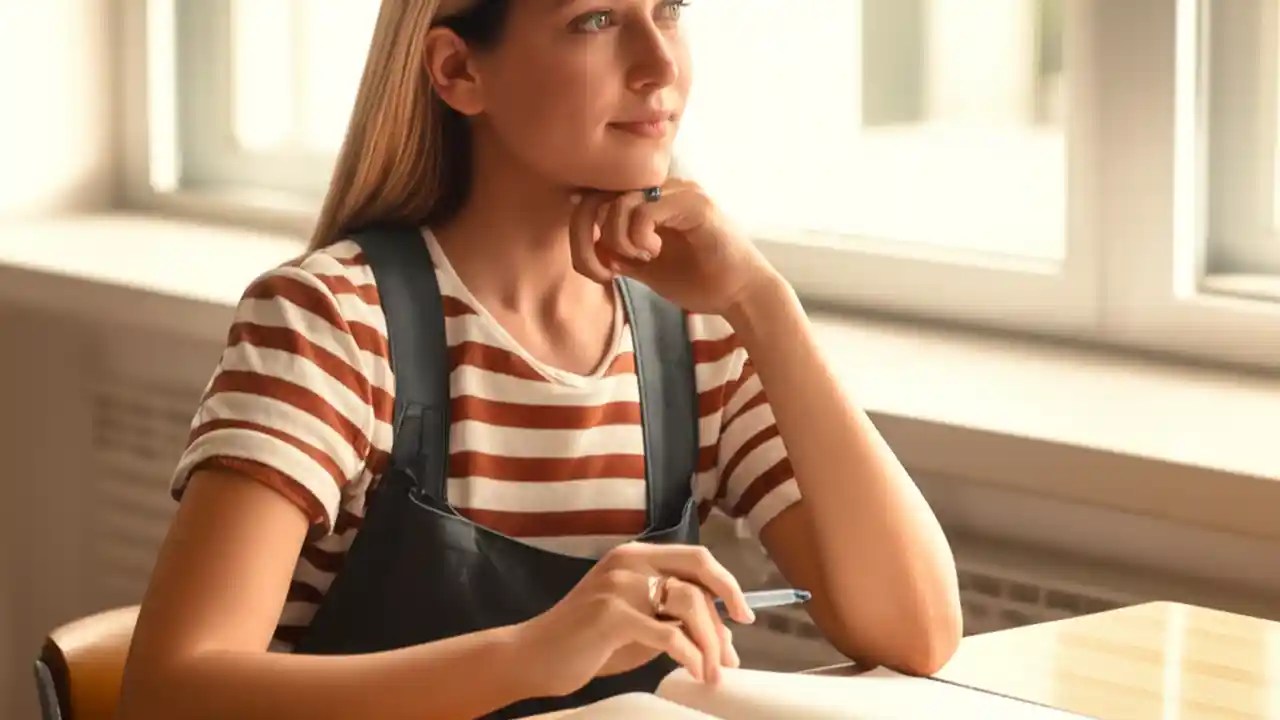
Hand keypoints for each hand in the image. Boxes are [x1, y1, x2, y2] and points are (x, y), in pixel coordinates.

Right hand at [513, 542, 755, 698]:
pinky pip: (667, 634)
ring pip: (689, 603)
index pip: (696, 558)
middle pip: (699, 571)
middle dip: (727, 609)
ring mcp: (619, 585)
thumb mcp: (639, 626)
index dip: (727, 585)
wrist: (534, 656)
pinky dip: (688, 655)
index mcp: (636, 556)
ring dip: (710, 641)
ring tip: (712, 672)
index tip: (743, 616)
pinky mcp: (611, 615)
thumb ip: (675, 621)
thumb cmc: (588, 643)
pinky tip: (693, 671)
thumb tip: (726, 637)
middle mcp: (629, 561)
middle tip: (733, 652)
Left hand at [569, 181, 785, 316]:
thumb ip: (619, 254)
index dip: (582, 233)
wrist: (742, 295)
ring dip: (619, 238)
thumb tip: (591, 245)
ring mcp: (680, 191)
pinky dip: (638, 237)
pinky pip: (644, 210)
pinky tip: (654, 252)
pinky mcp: (694, 203)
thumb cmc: (700, 282)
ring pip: (620, 201)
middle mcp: (664, 188)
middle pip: (599, 195)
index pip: (596, 198)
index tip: (598, 271)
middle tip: (608, 270)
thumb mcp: (645, 270)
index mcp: (650, 200)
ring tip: (642, 258)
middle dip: (589, 238)